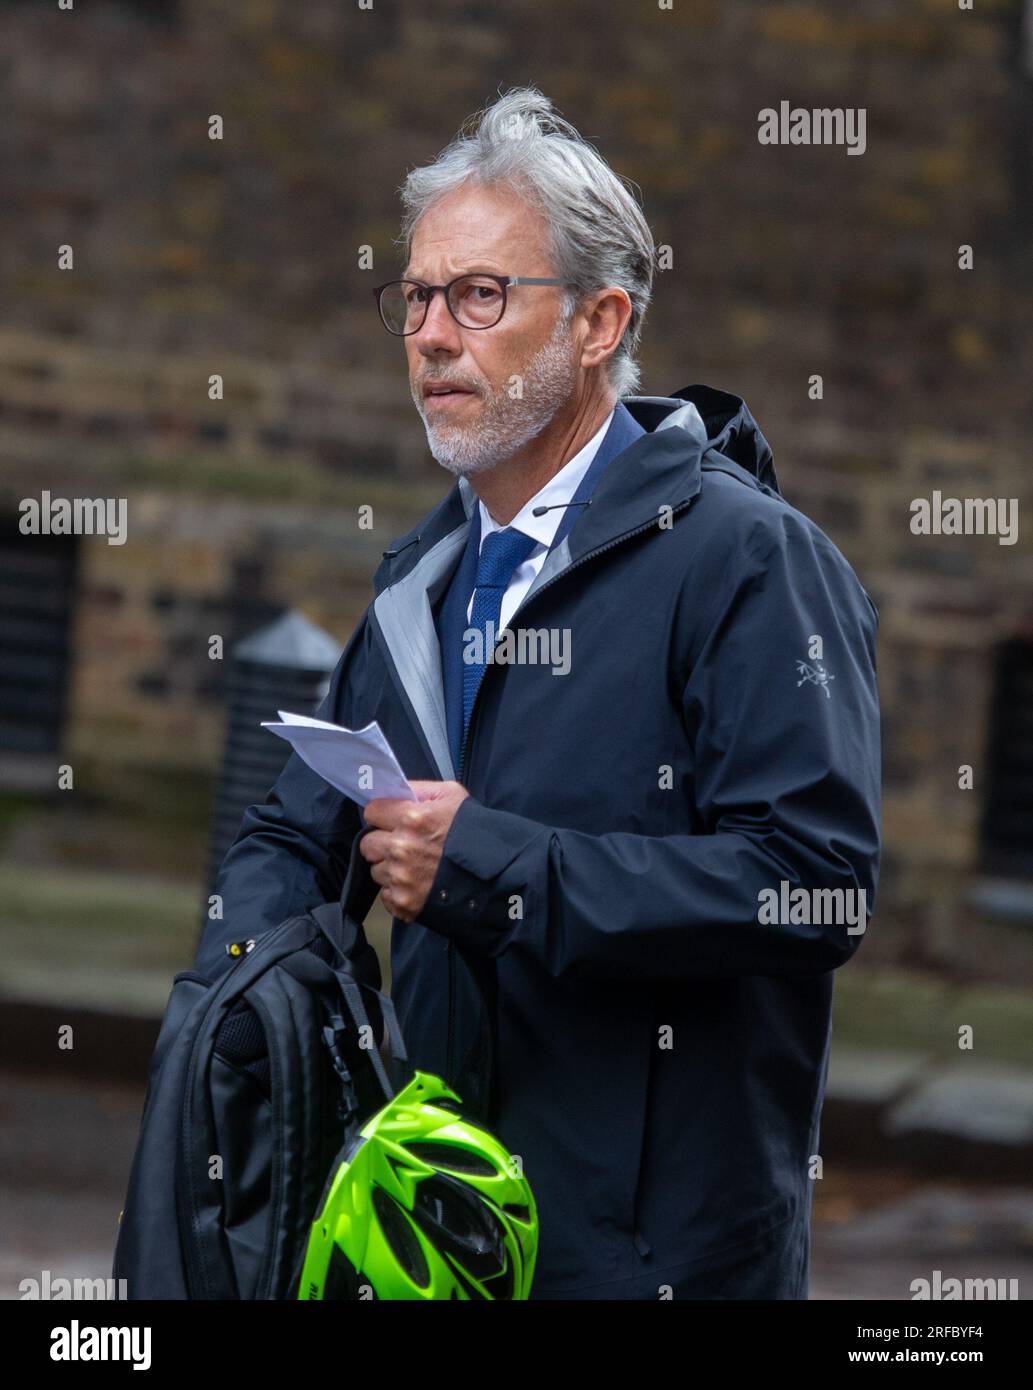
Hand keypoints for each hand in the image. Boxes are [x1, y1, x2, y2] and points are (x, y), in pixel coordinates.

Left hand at [360, 780, 469, 922]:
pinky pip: (386, 895)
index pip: (371, 812)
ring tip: (416, 867)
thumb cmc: (475, 834)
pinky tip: (419, 885)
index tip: (392, 821)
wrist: (496, 876)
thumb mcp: (453, 796)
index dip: (382, 816)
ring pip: (376, 870)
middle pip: (368, 843)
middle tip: (405, 846)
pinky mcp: (404, 902)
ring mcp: (401, 878)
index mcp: (412, 818)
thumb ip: (420, 789)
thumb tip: (395, 790)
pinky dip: (398, 891)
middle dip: (383, 843)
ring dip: (390, 869)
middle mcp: (401, 848)